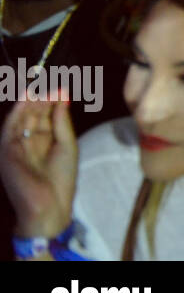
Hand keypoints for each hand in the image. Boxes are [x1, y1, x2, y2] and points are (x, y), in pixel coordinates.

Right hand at [0, 95, 78, 240]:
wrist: (50, 205)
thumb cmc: (61, 178)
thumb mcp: (67, 145)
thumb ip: (62, 122)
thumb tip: (63, 97)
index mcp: (42, 142)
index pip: (44, 117)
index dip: (53, 103)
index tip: (64, 89)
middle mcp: (27, 143)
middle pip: (32, 116)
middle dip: (42, 100)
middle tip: (55, 87)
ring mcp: (15, 148)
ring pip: (20, 120)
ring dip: (29, 103)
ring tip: (41, 90)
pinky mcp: (7, 153)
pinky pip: (10, 129)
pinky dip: (17, 113)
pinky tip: (26, 100)